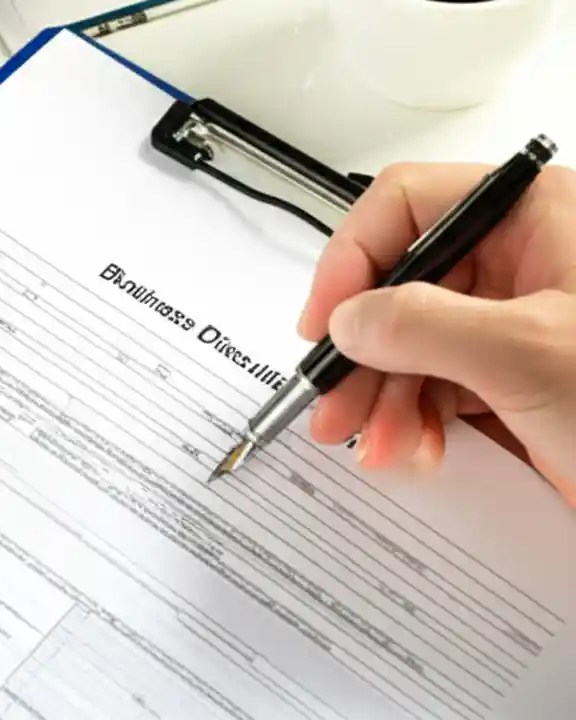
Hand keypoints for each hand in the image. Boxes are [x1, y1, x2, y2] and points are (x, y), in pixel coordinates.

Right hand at [298, 163, 575, 503]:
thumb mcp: (529, 353)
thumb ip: (423, 325)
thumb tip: (350, 319)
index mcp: (534, 215)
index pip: (405, 205)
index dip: (352, 261)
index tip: (325, 324)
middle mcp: (522, 259)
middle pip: (400, 285)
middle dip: (362, 352)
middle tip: (331, 403)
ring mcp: (517, 321)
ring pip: (412, 342)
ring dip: (381, 396)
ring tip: (373, 444)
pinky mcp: (517, 377)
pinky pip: (439, 384)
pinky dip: (414, 418)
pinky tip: (410, 449)